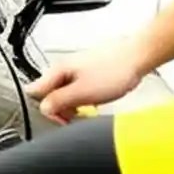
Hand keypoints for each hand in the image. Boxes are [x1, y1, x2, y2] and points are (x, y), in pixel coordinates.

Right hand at [23, 36, 154, 122]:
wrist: (138, 57)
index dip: (46, 110)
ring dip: (74, 105)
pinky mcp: (88, 73)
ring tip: (90, 107)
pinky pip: (78, 90)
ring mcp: (76, 70)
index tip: (62, 117)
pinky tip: (96, 100)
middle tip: (78, 114)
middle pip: (49, 95)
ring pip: (64, 93)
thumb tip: (44, 110)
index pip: (35, 93)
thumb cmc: (115, 71)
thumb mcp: (82, 93)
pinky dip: (84, 99)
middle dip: (62, 109)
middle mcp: (63, 69)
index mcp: (57, 71)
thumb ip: (59, 102)